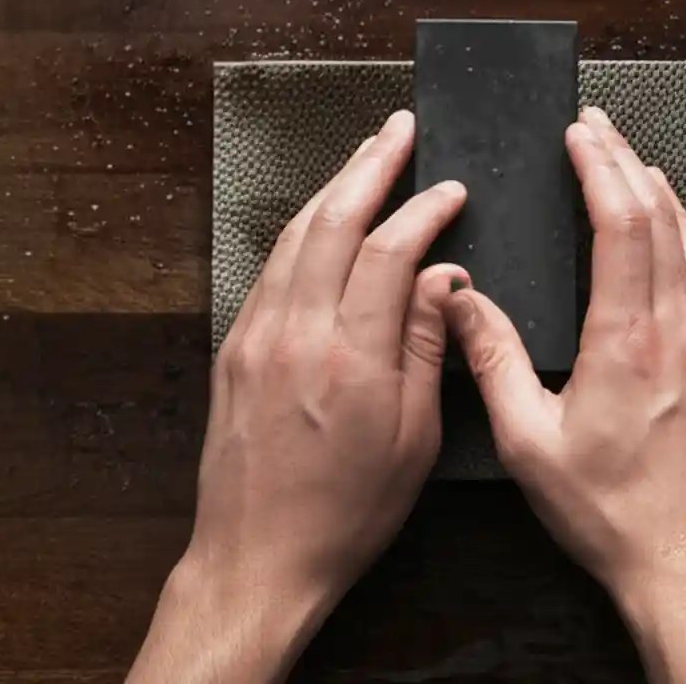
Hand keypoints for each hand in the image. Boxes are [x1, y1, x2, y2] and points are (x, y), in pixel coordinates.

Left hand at [129, 111, 467, 682]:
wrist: (258, 557)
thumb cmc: (346, 513)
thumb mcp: (413, 439)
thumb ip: (425, 347)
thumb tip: (443, 277)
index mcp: (349, 356)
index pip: (388, 251)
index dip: (423, 211)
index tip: (451, 191)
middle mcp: (295, 332)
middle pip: (332, 222)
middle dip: (369, 167)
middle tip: (398, 129)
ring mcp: (255, 336)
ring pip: (293, 237)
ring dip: (330, 189)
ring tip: (363, 158)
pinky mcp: (234, 350)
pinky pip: (270, 269)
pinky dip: (301, 232)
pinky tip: (319, 222)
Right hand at [444, 107, 685, 682]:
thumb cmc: (614, 514)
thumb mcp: (530, 443)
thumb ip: (493, 362)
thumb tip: (460, 303)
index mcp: (629, 340)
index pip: (622, 223)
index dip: (600, 168)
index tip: (580, 135)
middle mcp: (679, 330)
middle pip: (661, 218)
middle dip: (628, 161)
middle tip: (601, 128)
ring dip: (661, 195)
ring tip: (635, 164)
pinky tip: (675, 238)